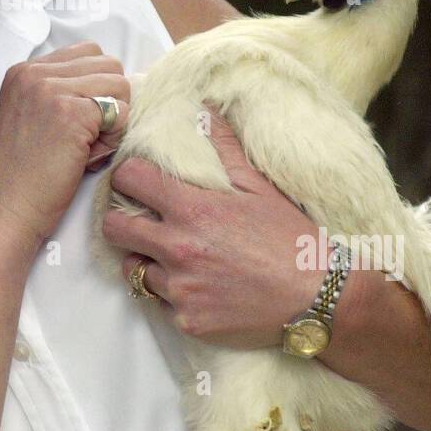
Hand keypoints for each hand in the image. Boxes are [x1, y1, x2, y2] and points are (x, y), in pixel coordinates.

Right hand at [0, 42, 130, 251]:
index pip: (88, 54)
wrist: (4, 212)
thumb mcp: (33, 118)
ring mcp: (50, 90)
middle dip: (109, 101)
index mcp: (23, 71)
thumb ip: (63, 93)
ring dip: (114, 119)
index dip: (96, 88)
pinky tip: (88, 158)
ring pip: (120, 84)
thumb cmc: (23, 176)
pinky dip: (114, 138)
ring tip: (86, 148)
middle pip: (108, 65)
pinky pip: (122, 111)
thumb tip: (121, 81)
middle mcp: (33, 73)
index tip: (79, 122)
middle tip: (86, 138)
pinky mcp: (70, 113)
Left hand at [101, 103, 327, 349]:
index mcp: (193, 209)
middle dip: (121, 220)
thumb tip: (203, 109)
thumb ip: (224, 148)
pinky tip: (198, 287)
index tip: (136, 181)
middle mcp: (178, 248)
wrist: (317, 298)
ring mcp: (179, 288)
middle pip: (113, 228)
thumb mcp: (259, 187)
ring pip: (132, 269)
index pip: (129, 179)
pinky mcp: (186, 321)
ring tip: (173, 257)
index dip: (127, 176)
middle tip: (140, 221)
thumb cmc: (289, 237)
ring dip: (145, 260)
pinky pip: (159, 303)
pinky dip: (171, 294)